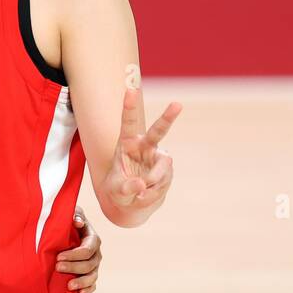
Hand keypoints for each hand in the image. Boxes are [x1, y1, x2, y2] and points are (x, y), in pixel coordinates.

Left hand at [58, 208, 101, 292]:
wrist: (67, 232)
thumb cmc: (68, 221)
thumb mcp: (71, 214)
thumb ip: (75, 215)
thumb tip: (77, 222)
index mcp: (92, 239)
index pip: (87, 249)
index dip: (74, 255)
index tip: (59, 257)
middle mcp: (96, 253)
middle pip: (89, 264)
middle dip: (74, 267)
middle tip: (57, 267)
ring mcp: (94, 265)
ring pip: (92, 276)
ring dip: (81, 282)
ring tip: (69, 286)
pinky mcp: (90, 275)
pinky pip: (93, 285)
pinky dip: (88, 290)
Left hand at [104, 85, 180, 212]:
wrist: (133, 202)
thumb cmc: (118, 190)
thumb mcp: (115, 191)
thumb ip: (126, 187)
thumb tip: (142, 183)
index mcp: (126, 143)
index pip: (128, 123)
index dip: (129, 107)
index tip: (131, 90)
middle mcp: (145, 146)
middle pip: (158, 130)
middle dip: (168, 117)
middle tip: (177, 104)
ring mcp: (158, 158)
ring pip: (162, 167)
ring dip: (151, 182)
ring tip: (139, 194)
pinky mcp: (167, 170)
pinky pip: (163, 181)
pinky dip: (153, 192)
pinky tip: (145, 194)